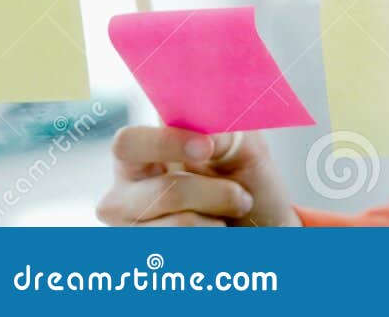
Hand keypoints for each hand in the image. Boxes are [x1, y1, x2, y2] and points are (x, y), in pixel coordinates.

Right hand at [97, 127, 299, 227]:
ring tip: (232, 213)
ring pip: (179, 224)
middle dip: (213, 194)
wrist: (262, 227)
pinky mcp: (144, 255)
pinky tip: (215, 234)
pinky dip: (213, 238)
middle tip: (240, 195)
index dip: (166, 143)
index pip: (128, 142)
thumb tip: (205, 134)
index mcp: (144, 151)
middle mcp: (126, 189)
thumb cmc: (247, 181)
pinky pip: (184, 247)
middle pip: (164, 192)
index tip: (207, 147)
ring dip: (220, 218)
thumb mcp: (244, 148)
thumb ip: (222, 134)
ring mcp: (130, 227)